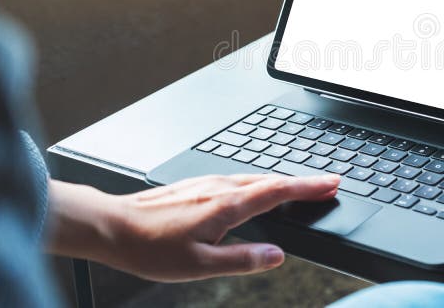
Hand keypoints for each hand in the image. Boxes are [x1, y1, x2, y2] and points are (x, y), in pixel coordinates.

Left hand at [47, 173, 339, 281]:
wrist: (112, 225)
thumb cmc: (150, 247)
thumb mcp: (199, 265)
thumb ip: (242, 259)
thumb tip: (276, 256)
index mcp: (227, 206)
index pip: (278, 191)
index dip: (308, 187)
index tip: (331, 183)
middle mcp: (220, 187)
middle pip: (272, 179)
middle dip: (303, 181)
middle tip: (327, 184)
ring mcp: (208, 183)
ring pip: (255, 177)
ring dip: (282, 181)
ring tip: (300, 187)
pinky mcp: (197, 185)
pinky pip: (239, 179)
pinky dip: (260, 182)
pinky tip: (257, 190)